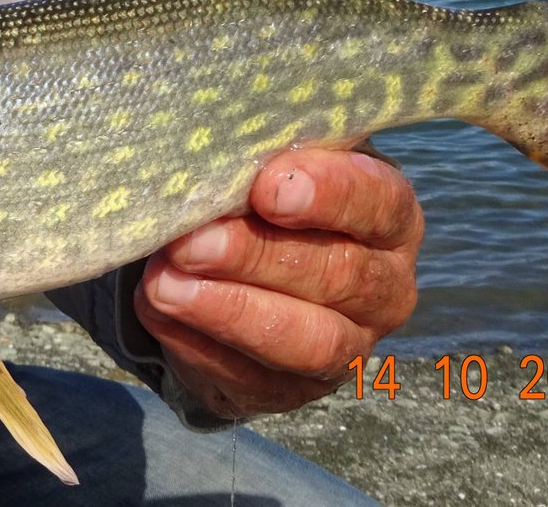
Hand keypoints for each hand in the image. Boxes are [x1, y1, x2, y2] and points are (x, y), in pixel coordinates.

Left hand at [134, 145, 422, 418]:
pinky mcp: (292, 390)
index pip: (379, 202)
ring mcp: (346, 347)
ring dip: (229, 311)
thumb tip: (211, 158)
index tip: (267, 188)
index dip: (329, 195)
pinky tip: (158, 311)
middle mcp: (383, 288)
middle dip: (256, 256)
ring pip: (307, 340)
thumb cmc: (258, 198)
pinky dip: (198, 344)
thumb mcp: (267, 165)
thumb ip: (256, 158)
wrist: (236, 268)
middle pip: (339, 274)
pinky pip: (252, 378)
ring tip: (164, 284)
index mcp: (389, 218)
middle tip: (192, 242)